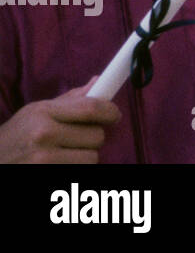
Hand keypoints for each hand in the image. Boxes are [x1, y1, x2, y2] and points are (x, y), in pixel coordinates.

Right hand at [0, 80, 119, 163]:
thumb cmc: (17, 134)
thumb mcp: (36, 111)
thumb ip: (70, 100)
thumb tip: (99, 81)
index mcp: (43, 112)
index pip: (91, 108)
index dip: (110, 111)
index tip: (114, 115)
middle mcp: (44, 134)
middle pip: (97, 135)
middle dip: (93, 136)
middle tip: (77, 137)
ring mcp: (44, 159)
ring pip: (92, 157)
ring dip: (85, 155)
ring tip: (66, 152)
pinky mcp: (46, 175)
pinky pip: (81, 171)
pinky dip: (76, 167)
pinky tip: (60, 162)